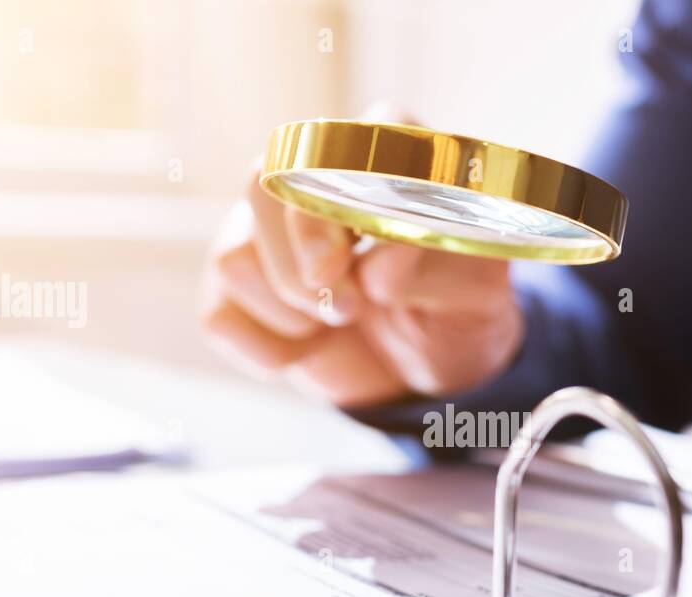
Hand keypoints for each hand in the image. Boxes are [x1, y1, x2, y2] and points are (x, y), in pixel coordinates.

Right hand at [199, 161, 523, 407]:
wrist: (429, 363)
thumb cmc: (455, 307)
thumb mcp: (472, 289)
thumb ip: (433, 266)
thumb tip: (382, 260)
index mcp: (382, 155)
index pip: (340, 138)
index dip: (331, 187)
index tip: (345, 254)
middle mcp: (312, 179)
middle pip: (261, 183)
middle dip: (299, 260)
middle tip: (348, 308)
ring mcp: (267, 230)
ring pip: (235, 256)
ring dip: (290, 311)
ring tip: (340, 325)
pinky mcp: (238, 287)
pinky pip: (219, 314)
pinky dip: (266, 348)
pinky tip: (305, 350)